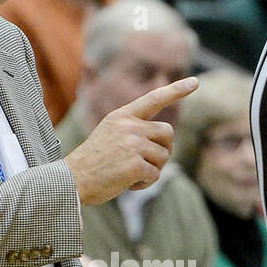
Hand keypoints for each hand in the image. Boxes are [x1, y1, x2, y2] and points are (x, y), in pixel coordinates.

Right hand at [64, 77, 197, 204]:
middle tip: (147, 162)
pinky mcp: (135, 164)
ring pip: (164, 156)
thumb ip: (134, 131)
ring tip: (131, 174)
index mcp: (122, 116)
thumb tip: (166, 143)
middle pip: (167, 133)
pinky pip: (155, 175)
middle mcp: (129, 126)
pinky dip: (145, 184)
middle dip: (163, 149)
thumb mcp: (110, 134)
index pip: (153, 99)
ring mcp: (132, 144)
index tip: (195, 82)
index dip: (176, 90)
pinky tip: (128, 184)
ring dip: (153, 170)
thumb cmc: (92, 162)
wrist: (72, 180)